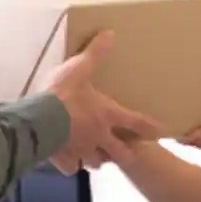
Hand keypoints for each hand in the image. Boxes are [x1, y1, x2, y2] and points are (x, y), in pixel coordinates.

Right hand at [41, 30, 163, 174]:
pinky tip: (68, 162)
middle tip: (128, 154)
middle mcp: (98, 136)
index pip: (135, 122)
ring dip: (97, 159)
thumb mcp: (80, 68)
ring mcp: (81, 150)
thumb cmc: (64, 94)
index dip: (149, 127)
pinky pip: (70, 167)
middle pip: (119, 152)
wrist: (40, 120)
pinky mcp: (63, 158)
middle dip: (125, 153)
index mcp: (107, 115)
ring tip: (96, 158)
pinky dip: (70, 165)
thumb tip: (110, 34)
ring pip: (95, 161)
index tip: (160, 132)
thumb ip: (95, 53)